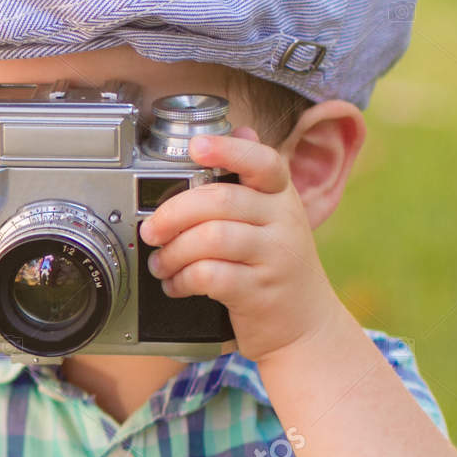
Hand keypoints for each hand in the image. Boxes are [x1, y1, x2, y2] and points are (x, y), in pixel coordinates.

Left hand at [137, 126, 346, 363]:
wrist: (306, 326)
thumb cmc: (276, 267)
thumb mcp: (273, 218)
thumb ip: (253, 181)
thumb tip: (242, 129)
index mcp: (281, 197)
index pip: (262, 162)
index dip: (228, 150)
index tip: (195, 147)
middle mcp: (283, 222)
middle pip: (219, 201)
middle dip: (172, 214)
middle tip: (151, 231)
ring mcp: (274, 257)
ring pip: (210, 239)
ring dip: (173, 252)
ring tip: (162, 264)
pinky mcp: (260, 292)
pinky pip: (210, 276)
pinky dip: (183, 281)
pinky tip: (177, 285)